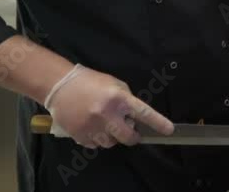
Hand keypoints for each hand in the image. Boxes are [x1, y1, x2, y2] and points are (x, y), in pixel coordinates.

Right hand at [43, 64, 173, 148]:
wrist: (60, 86)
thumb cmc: (90, 82)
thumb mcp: (114, 84)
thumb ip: (126, 99)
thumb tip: (133, 116)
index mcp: (118, 98)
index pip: (143, 112)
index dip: (157, 122)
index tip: (169, 130)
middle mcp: (107, 114)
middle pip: (128, 137)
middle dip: (132, 136)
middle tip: (130, 131)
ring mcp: (93, 127)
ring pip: (111, 143)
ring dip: (112, 136)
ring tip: (104, 123)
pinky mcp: (80, 135)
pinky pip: (95, 145)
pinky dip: (97, 139)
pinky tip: (91, 126)